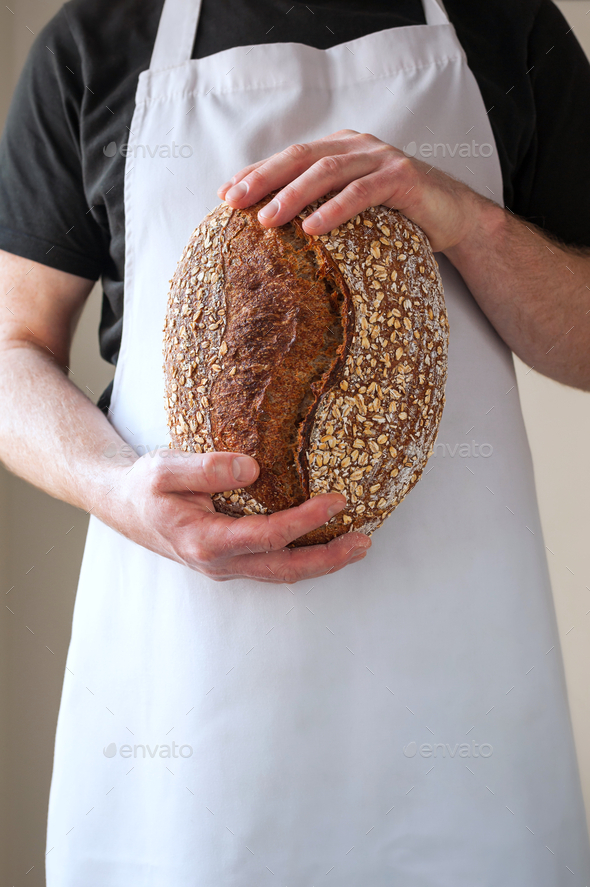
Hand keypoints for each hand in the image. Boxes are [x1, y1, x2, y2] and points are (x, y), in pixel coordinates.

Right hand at [107, 449, 370, 583]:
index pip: (268, 536)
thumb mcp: (165, 468)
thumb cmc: (146, 487)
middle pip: (284, 569)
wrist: (125, 507)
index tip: (337, 500)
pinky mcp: (230, 562)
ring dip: (321, 562)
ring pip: (281, 573)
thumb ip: (206, 467)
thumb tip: (252, 468)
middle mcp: (219, 563)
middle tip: (364, 541)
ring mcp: (225, 567)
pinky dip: (302, 557)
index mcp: (205, 541)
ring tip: (357, 546)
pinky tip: (322, 542)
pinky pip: (273, 565)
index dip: (307, 520)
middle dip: (328, 558)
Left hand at [218, 129, 486, 251]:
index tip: (225, 195)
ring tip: (267, 220)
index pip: (290, 157)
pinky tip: (312, 228)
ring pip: (327, 172)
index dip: (256, 173)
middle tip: (235, 202)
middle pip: (301, 157)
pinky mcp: (401, 177)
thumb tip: (272, 226)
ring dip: (293, 195)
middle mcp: (357, 146)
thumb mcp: (352, 208)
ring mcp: (380, 158)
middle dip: (264, 179)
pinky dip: (334, 210)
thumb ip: (320, 204)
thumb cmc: (397, 216)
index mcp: (340, 148)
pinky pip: (361, 193)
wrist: (453, 216)